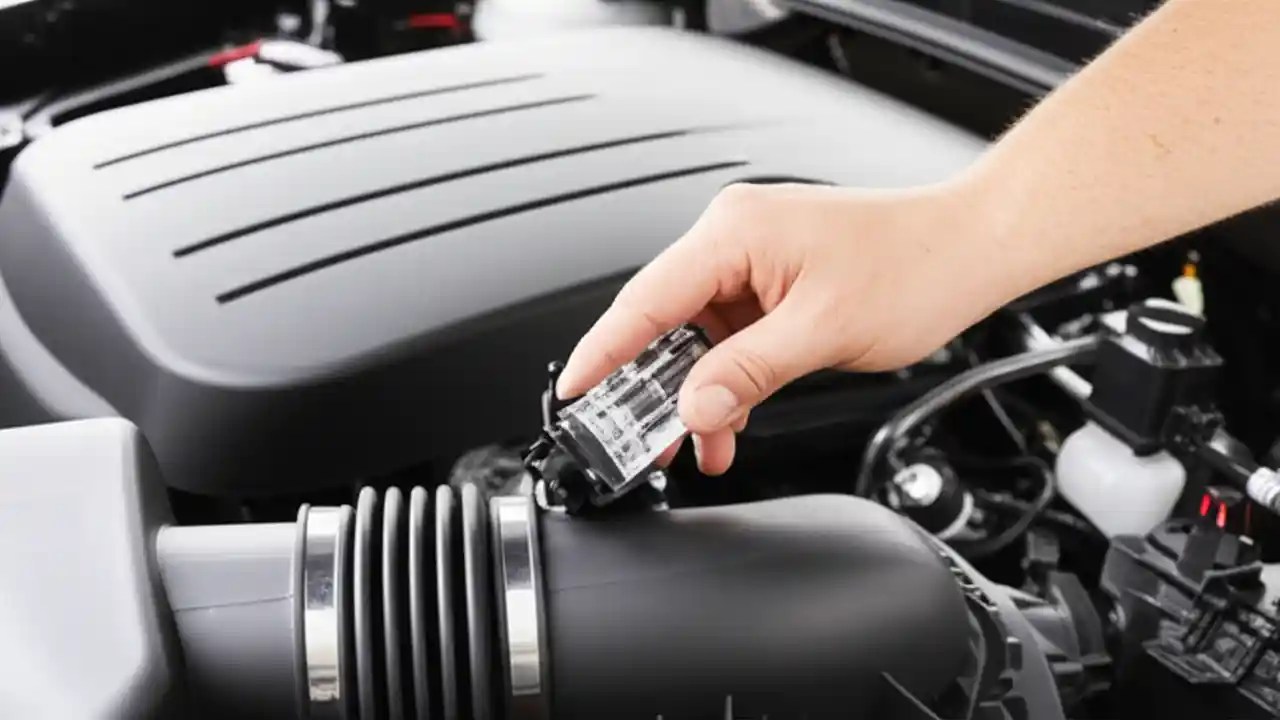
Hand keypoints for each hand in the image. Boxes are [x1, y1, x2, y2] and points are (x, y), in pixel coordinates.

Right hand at [556, 180, 1018, 474]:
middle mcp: (736, 238)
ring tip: (691, 447)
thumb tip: (693, 408)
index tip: (574, 391)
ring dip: (695, 393)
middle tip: (634, 440)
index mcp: (734, 232)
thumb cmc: (913, 266)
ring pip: (698, 337)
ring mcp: (755, 261)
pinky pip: (731, 336)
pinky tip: (727, 421)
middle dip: (651, 387)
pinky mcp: (774, 283)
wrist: (972, 248)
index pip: (646, 300)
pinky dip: (727, 379)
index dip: (604, 351)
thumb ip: (745, 374)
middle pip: (665, 320)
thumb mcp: (819, 333)